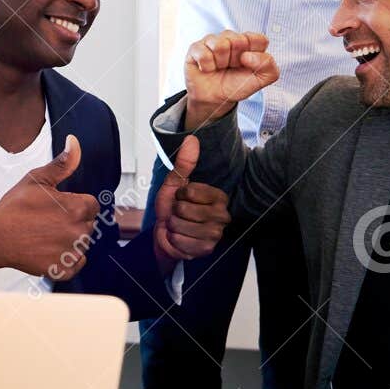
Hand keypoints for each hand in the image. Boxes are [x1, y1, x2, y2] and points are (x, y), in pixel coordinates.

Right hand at [0, 135, 98, 281]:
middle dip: (72, 222)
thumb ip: (62, 163)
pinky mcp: (64, 269)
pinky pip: (77, 263)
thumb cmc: (13, 208)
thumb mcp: (37, 179)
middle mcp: (79, 231)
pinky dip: (66, 259)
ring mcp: (72, 252)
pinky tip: (49, 250)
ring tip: (45, 235)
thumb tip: (74, 142)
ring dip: (69, 240)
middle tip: (47, 221)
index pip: (91, 205)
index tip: (57, 207)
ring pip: (81, 243)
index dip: (74, 204)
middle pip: (87, 224)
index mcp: (77, 208)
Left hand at [150, 136, 230, 264]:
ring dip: (173, 226)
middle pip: (183, 209)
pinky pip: (180, 240)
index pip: (189, 191)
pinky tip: (180, 238)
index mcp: (219, 196)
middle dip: (174, 212)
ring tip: (178, 225)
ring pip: (180, 225)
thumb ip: (184, 163)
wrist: (166, 235)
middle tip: (179, 214)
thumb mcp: (175, 183)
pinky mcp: (207, 249)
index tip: (183, 197)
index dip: (179, 194)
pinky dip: (174, 239)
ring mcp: (216, 233)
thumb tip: (191, 140)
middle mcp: (222, 215)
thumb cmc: (173, 208)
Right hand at [183, 30, 279, 129]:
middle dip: (235, 59)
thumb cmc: (236, 85)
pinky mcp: (196, 47)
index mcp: (250, 43)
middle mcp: (231, 38)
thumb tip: (247, 56)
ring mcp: (213, 41)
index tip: (248, 65)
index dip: (255, 55)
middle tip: (231, 67)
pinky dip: (207, 66)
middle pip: (238, 40)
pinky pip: (203, 53)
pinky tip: (207, 68)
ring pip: (219, 44)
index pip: (260, 39)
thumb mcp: (259, 81)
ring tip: (219, 67)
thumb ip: (269, 67)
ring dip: (220, 62)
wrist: (214, 99)